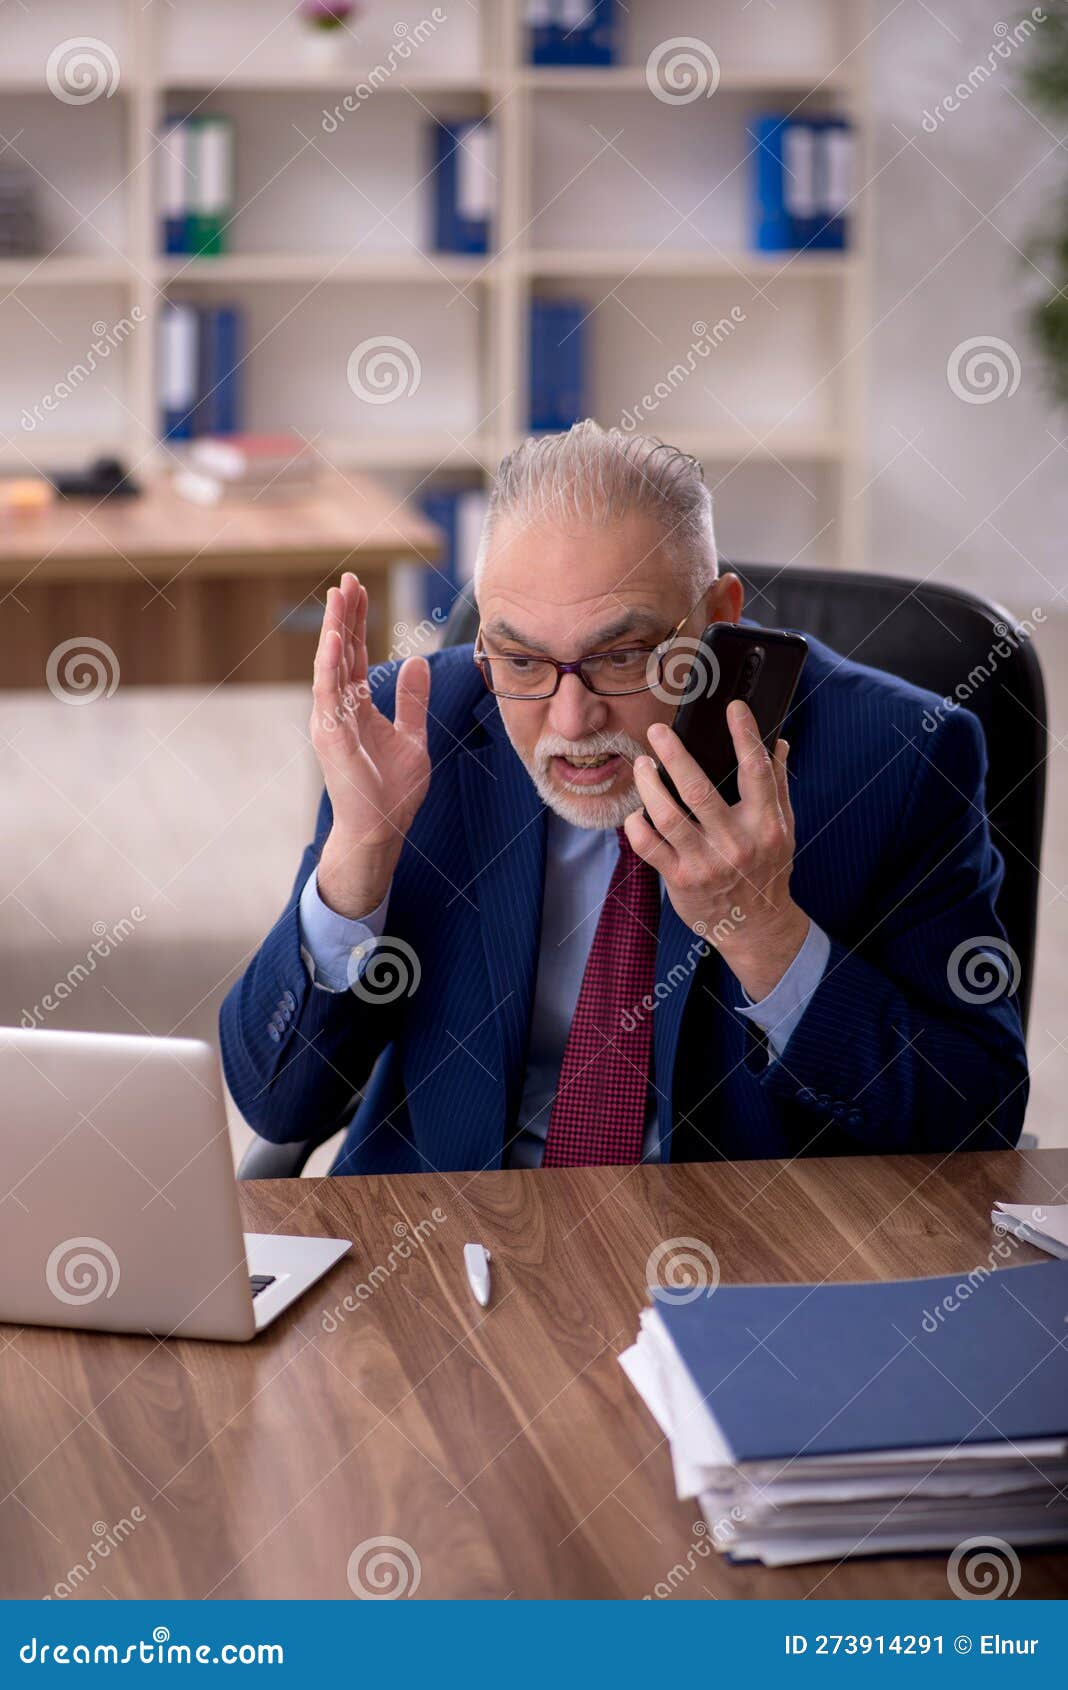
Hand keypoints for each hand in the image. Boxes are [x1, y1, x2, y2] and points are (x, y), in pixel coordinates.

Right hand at [310, 571, 430, 918]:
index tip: (361, 589)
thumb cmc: (392, 790)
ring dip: (336, 629)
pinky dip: (332, 664)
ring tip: (340, 595)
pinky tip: (338, 638)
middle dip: (346, 615)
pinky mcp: (330, 736)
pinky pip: (329, 693)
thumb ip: (411, 700)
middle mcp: (338, 709)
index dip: (359, 622)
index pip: (356, 655)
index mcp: (356, 707)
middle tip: (349, 578)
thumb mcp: (411, 736)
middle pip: (342, 652)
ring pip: (331, 665)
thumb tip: (415, 661)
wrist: (381, 830)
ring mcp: (331, 721)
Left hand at [623, 699, 808, 1001]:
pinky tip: (637, 810)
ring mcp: (706, 863)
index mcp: (767, 825)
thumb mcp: (783, 829)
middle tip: (657, 731)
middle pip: (698, 789)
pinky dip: (637, 824)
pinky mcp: (680, 879)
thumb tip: (779, 742)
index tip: (733, 708)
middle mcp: (737, 843)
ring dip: (649, 784)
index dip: (745, 735)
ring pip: (667, 815)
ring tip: (643, 764)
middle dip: (674, 754)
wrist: (756, 927)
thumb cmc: (768, 870)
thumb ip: (777, 785)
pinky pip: (648, 845)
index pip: (756, 771)